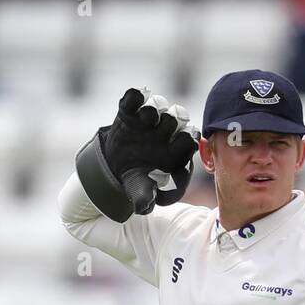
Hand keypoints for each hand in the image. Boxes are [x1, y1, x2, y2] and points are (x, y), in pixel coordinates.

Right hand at [102, 88, 199, 215]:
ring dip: (154, 109)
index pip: (189, 140)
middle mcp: (166, 132)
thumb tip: (142, 208)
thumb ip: (145, 199)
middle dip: (172, 121)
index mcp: (176, 151)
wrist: (115, 167)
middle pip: (176, 119)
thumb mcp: (140, 193)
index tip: (184, 140)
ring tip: (148, 117)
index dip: (187, 140)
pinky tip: (133, 100)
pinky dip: (134, 96)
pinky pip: (134, 98)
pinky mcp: (129, 111)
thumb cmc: (138, 181)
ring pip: (158, 106)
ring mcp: (148, 120)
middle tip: (167, 126)